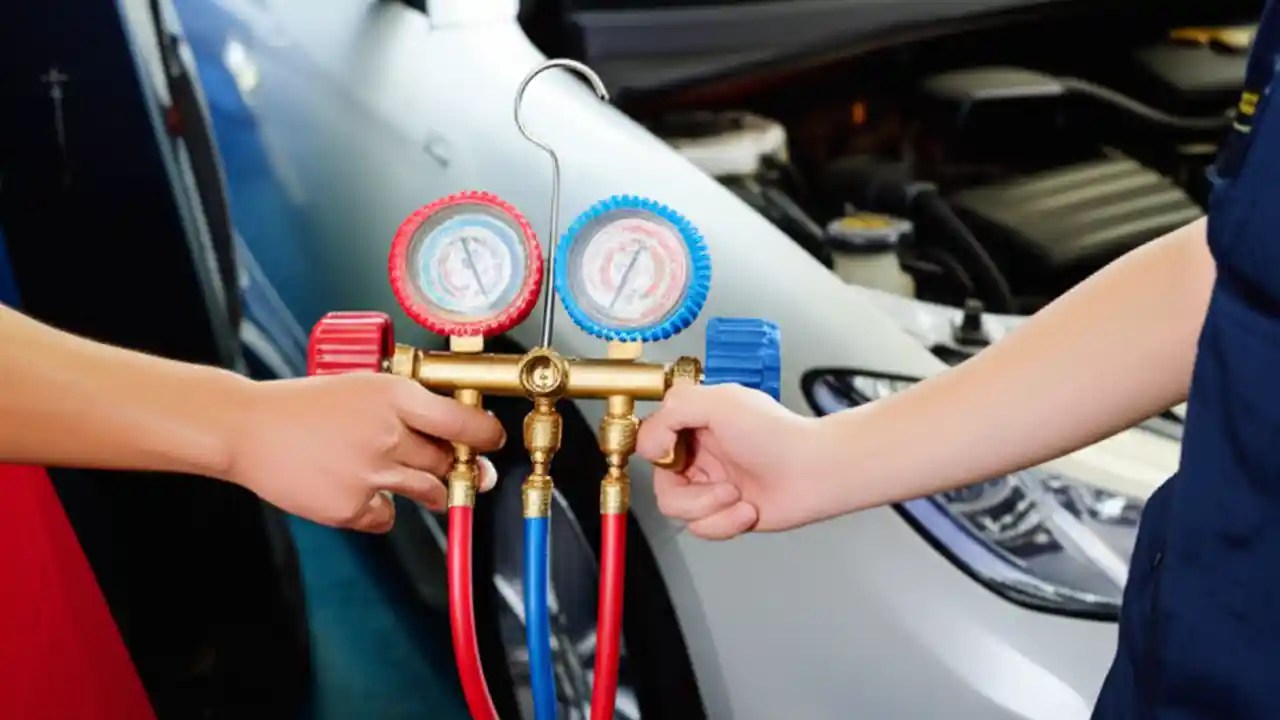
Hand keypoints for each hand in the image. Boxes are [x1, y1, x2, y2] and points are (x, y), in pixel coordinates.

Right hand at [225, 373, 504, 532]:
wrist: (249, 429)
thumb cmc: (304, 405)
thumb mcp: (361, 386)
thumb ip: (405, 407)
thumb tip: (451, 432)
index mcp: (393, 396)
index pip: (462, 421)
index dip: (485, 435)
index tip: (492, 441)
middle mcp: (388, 434)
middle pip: (447, 461)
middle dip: (458, 468)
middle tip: (462, 469)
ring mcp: (370, 473)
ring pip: (428, 492)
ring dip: (430, 491)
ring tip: (415, 483)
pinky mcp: (351, 506)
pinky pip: (387, 516)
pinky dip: (379, 509)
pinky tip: (355, 489)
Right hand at [636, 383, 824, 539]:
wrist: (815, 473)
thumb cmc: (778, 434)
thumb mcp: (720, 402)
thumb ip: (674, 410)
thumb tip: (651, 443)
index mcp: (696, 422)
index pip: (651, 439)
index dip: (656, 451)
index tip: (671, 454)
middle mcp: (701, 454)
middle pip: (660, 482)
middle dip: (687, 491)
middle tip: (719, 484)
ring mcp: (712, 485)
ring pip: (677, 509)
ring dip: (708, 507)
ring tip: (737, 496)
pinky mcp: (725, 513)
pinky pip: (701, 528)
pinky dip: (725, 522)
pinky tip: (748, 508)